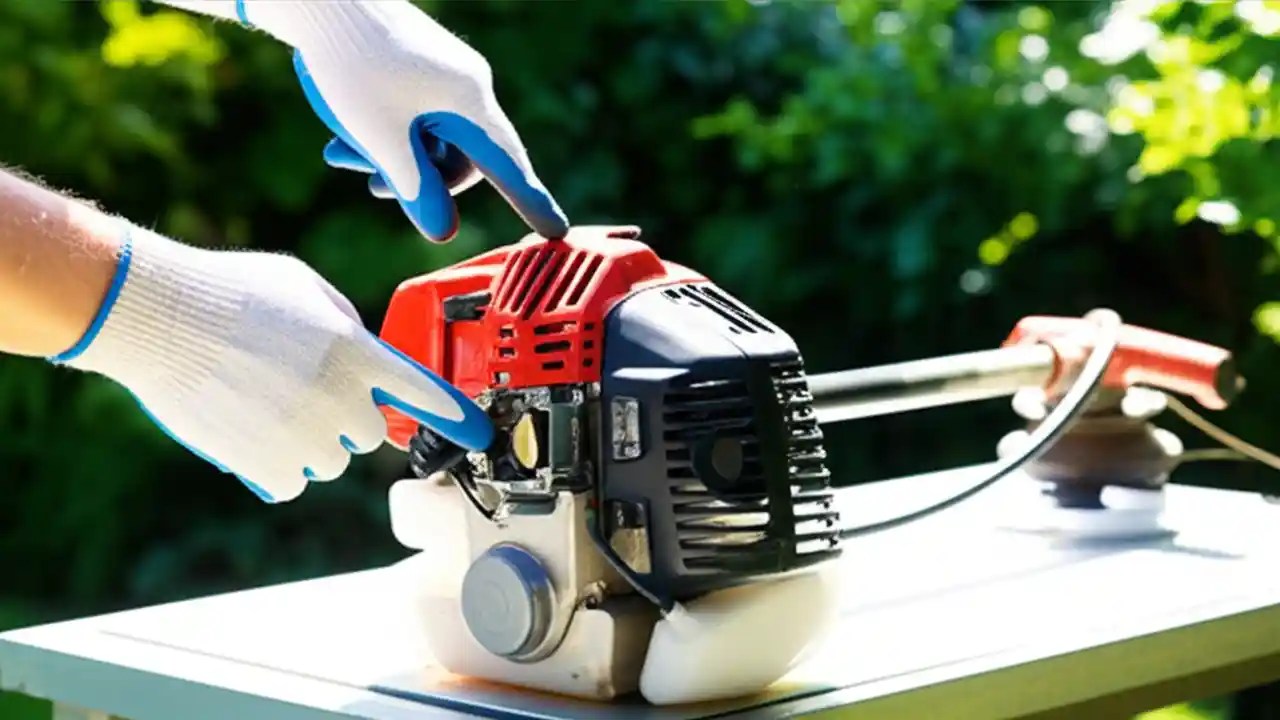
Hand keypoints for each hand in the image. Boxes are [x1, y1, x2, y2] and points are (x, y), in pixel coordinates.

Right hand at [55, 223, 493, 502]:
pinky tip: (246, 431)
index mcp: (359, 352)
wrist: (161, 315)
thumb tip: (360, 351)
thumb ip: (346, 325)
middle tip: (298, 389)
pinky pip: (289, 482)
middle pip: (367, 433)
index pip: (424, 394)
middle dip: (342, 416)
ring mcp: (307, 437)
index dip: (454, 417)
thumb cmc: (229, 290)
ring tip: (261, 402)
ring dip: (306, 441)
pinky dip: (271, 467)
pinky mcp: (269, 466)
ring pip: (328, 459)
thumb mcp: (305, 286)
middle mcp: (343, 399)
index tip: (475, 431)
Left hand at [278, 2, 568, 241]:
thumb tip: (442, 235)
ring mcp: (442, 71)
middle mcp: (465, 84)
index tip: (555, 230)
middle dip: (419, 178)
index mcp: (468, 100)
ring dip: (391, 156)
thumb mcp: (380, 137)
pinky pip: (413, 112)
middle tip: (373, 188)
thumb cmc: (350, 62)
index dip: (530, 201)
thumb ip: (415, 189)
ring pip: (429, 135)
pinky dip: (383, 131)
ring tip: (341, 156)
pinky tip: (341, 137)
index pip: (508, 165)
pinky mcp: (417, 63)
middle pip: (459, 155)